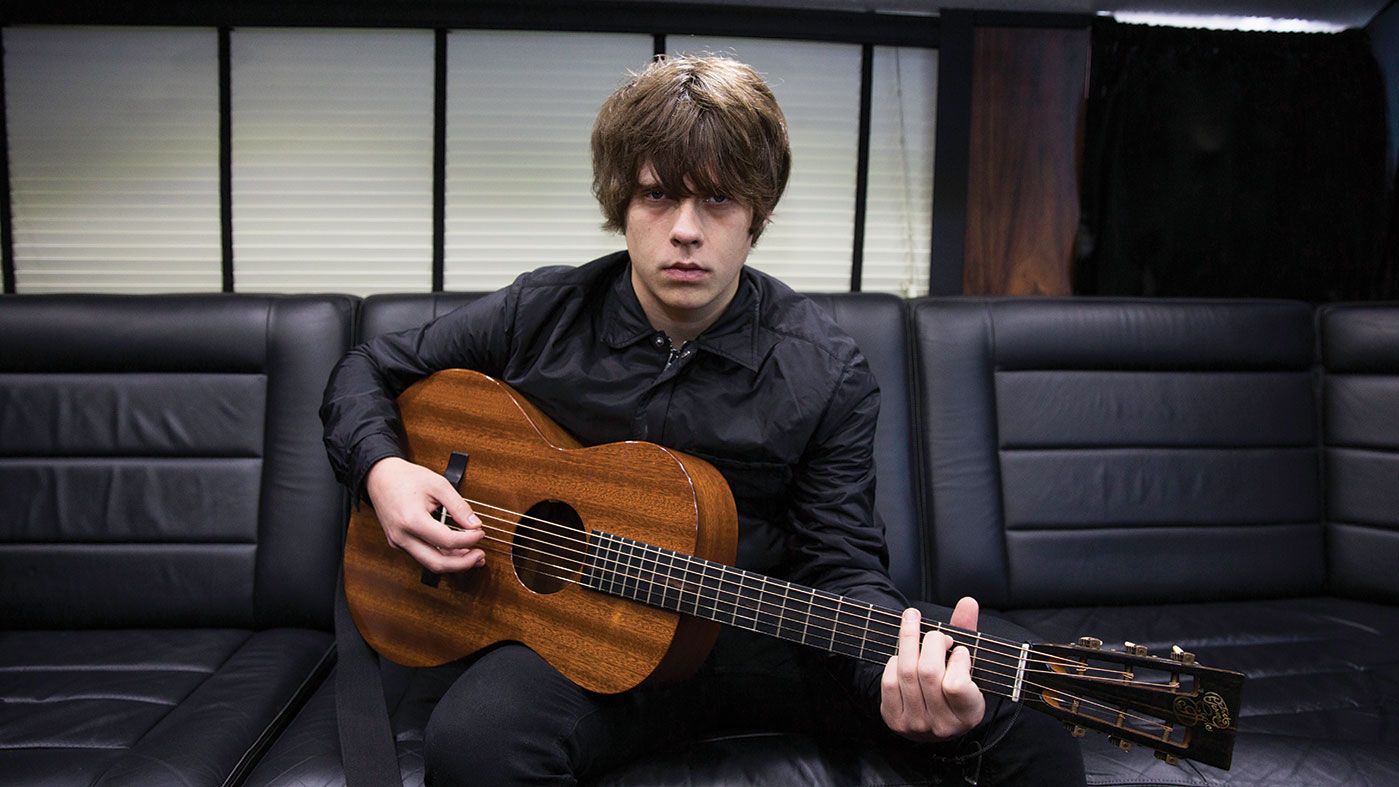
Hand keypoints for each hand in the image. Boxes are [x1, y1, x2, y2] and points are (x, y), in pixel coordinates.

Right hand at [365, 456, 484, 573]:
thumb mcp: (438, 485)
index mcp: (411, 520)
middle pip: (437, 563)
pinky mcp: (398, 543)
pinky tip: (456, 552)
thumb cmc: (406, 478)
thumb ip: (458, 506)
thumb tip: (475, 524)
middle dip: (463, 563)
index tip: (480, 532)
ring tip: (473, 556)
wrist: (380, 477)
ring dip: (453, 563)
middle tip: (480, 556)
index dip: (469, 540)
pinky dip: (441, 556)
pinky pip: (422, 556)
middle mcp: (402, 537)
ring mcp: (398, 542)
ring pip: (429, 563)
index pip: (447, 541)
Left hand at [880, 596, 985, 741]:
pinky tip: (903, 654)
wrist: (936, 722)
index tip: (959, 649)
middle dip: (932, 642)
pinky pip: (890, 681)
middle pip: (928, 672)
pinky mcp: (894, 719)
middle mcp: (942, 724)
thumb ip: (968, 633)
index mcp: (968, 714)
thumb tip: (967, 602)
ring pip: (906, 673)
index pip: (956, 685)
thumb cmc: (957, 688)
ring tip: (913, 622)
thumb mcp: (970, 666)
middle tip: (937, 634)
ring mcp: (916, 724)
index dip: (957, 661)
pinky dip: (895, 661)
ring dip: (908, 639)